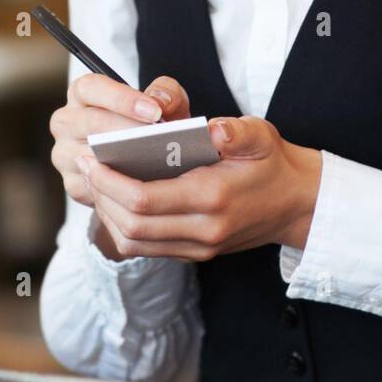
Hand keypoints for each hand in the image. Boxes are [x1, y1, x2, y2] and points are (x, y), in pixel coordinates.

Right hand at [48, 71, 190, 210]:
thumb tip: (161, 102)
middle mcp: (67, 122)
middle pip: (90, 123)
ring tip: (153, 160)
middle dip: (125, 130)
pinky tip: (145, 183)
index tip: (154, 112)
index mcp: (82, 94)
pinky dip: (119, 186)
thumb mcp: (161, 101)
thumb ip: (166, 92)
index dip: (122, 99)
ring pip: (90, 157)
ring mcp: (65, 154)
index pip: (91, 88)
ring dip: (122, 160)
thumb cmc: (148, 123)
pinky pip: (94, 188)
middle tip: (156, 138)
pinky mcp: (73, 183)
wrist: (141, 156)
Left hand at [81, 115, 321, 261]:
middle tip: (86, 164)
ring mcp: (199, 247)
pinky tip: (116, 198)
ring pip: (134, 242)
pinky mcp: (195, 253)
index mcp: (213, 198)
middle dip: (101, 194)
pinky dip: (123, 226)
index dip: (110, 181)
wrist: (296, 204)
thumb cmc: (271, 163)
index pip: (144, 199)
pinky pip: (147, 248)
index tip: (92, 157)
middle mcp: (203, 231)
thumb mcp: (260, 136)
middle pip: (131, 225)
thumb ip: (237, 131)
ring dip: (108, 213)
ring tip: (96, 180)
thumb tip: (213, 128)